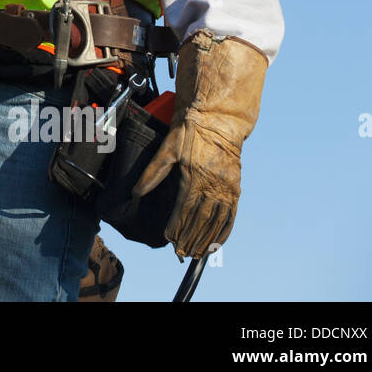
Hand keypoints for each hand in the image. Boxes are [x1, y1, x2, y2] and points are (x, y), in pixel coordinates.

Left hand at [132, 30, 267, 258]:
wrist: (217, 119)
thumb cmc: (189, 131)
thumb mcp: (167, 148)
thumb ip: (153, 172)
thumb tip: (136, 192)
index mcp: (194, 174)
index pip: (184, 207)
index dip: (177, 225)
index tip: (169, 238)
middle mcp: (212, 182)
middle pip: (201, 218)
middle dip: (190, 237)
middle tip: (180, 252)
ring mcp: (226, 186)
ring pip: (216, 219)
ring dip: (206, 238)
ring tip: (196, 253)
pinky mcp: (235, 187)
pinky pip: (231, 214)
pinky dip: (225, 230)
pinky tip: (217, 242)